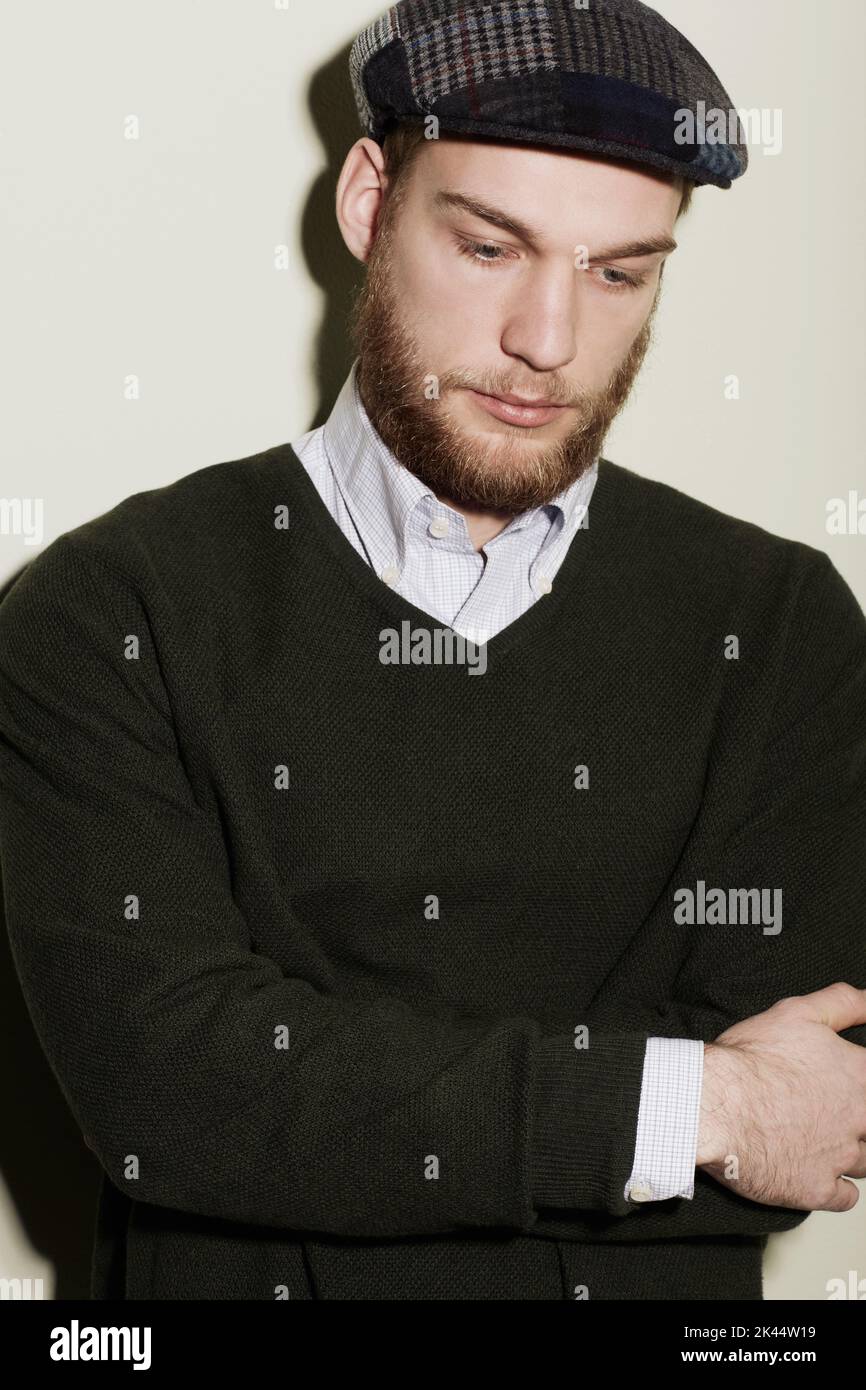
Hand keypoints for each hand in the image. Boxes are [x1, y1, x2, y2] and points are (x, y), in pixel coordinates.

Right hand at [696, 982, 865, 1211]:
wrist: (713, 1104)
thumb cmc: (749, 1058)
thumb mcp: (797, 1012)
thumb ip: (843, 1003)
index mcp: (857, 1074)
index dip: (858, 1081)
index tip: (844, 1087)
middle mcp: (858, 1116)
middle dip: (858, 1119)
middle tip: (828, 1111)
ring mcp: (840, 1156)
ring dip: (850, 1152)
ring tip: (819, 1138)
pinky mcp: (817, 1189)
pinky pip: (846, 1197)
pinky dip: (835, 1187)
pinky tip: (817, 1170)